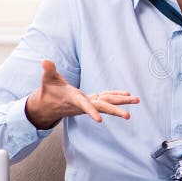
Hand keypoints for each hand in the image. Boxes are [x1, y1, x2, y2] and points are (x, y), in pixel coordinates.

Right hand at [24, 60, 139, 128]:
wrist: (48, 106)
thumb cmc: (48, 91)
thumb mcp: (47, 79)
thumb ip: (48, 70)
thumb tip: (45, 61)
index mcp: (73, 99)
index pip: (83, 105)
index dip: (91, 111)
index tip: (99, 120)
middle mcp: (83, 103)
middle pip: (101, 107)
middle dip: (115, 110)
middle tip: (128, 115)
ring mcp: (89, 103)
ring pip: (107, 103)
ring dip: (121, 102)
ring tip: (136, 100)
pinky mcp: (91, 101)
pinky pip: (106, 99)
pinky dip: (116, 97)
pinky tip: (127, 95)